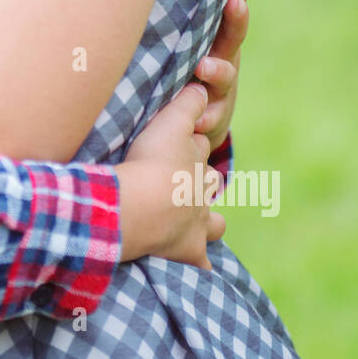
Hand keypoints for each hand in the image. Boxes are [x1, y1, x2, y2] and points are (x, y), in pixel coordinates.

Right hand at [119, 84, 223, 268]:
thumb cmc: (153, 162)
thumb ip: (188, 101)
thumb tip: (205, 87)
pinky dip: (198, 267)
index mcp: (197, 163)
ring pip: (214, 225)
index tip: (177, 147)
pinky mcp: (187, 253)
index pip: (198, 152)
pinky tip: (192, 272)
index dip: (188, 148)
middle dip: (202, 186)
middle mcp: (202, 194)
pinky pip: (199, 265)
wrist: (144, 205)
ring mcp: (197, 226)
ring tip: (196, 228)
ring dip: (208, 225)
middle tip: (183, 188)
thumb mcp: (170, 121)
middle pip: (209, 185)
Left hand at [194, 0, 253, 148]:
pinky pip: (210, 118)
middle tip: (233, 2)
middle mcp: (223, 55)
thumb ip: (174, 3)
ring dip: (217, 71)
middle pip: (234, 32)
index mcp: (216, 30)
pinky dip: (205, 119)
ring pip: (224, 76)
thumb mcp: (181, 33)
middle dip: (235, 16)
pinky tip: (199, 121)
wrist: (196, 120)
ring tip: (204, 67)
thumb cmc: (183, 64)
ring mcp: (221, 87)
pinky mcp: (213, 117)